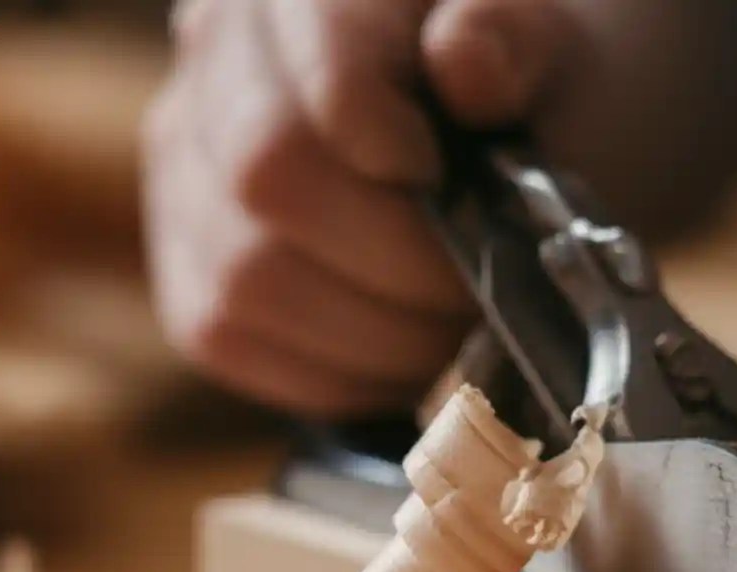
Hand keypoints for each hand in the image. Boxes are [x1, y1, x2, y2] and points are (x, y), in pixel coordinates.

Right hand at [142, 0, 736, 417]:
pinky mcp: (189, 262)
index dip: (399, 167)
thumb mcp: (549, 44)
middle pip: (266, 185)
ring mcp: (187, 168)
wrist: (502, 121)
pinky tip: (395, 346)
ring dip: (373, 333)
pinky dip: (331, 368)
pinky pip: (229, 337)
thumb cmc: (523, 82)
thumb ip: (513, 37)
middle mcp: (215, 65)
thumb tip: (465, 66)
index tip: (472, 202)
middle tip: (477, 285)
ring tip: (446, 321)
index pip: (317, 87)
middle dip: (398, 263)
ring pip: (241, 281)